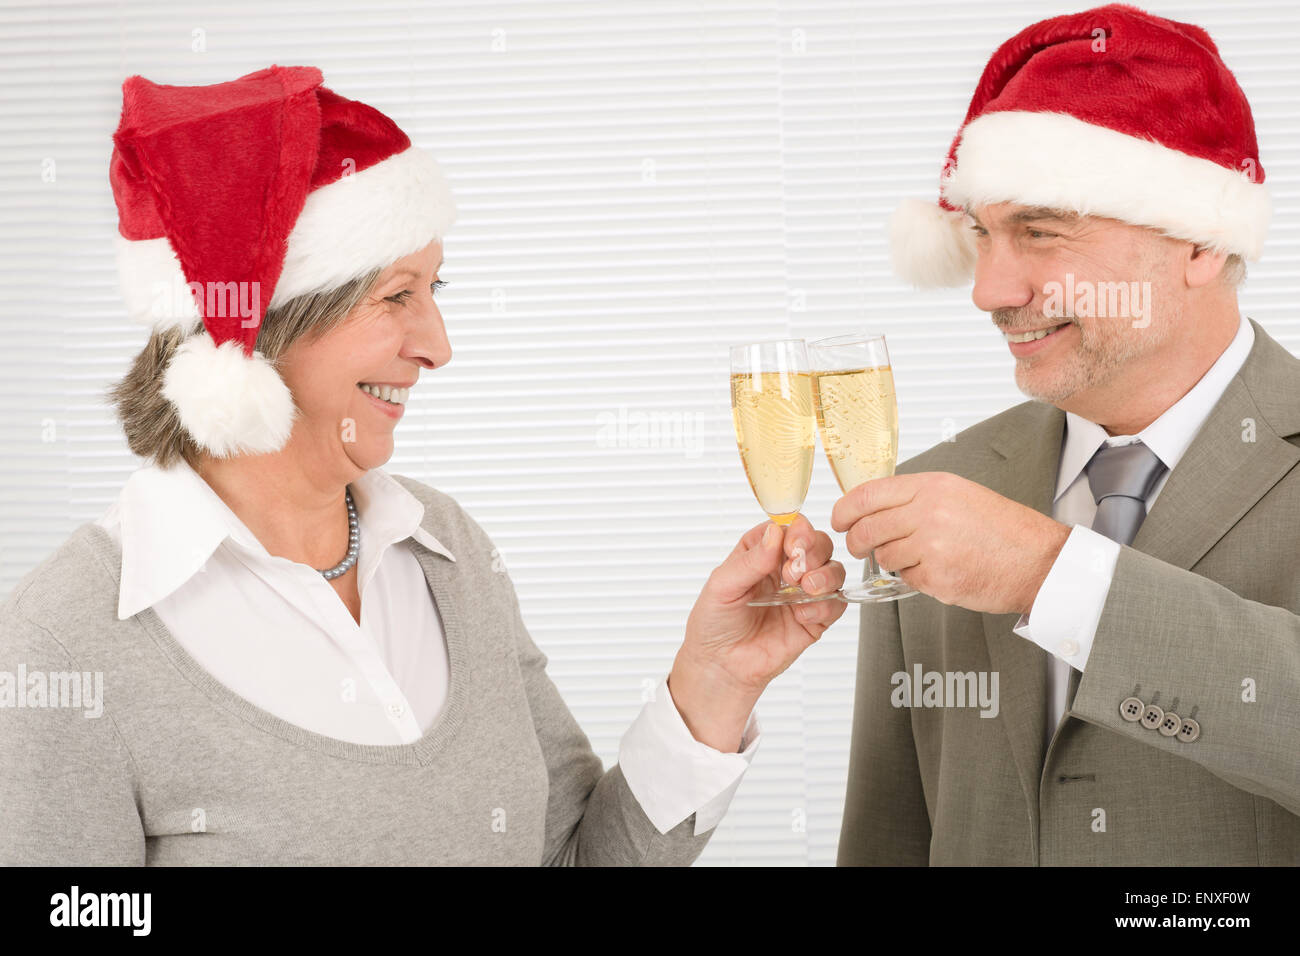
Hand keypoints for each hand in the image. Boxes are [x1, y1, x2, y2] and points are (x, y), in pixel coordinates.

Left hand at [669, 515, 846, 750]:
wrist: (721, 666)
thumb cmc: (714, 623)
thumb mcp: (722, 586)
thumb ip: (750, 560)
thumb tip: (775, 533)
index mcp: (761, 552)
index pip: (789, 528)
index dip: (797, 531)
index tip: (793, 545)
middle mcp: (785, 569)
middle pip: (818, 544)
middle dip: (813, 552)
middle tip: (794, 572)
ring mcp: (801, 594)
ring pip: (833, 570)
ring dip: (825, 575)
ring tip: (805, 589)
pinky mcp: (814, 620)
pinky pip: (836, 604)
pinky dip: (826, 605)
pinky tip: (802, 615)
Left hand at [831, 471, 1070, 614]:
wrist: (1040, 560)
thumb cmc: (1004, 529)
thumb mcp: (958, 494)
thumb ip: (916, 498)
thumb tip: (875, 507)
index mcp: (932, 487)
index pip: (867, 495)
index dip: (844, 510)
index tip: (838, 519)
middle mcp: (929, 513)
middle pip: (866, 529)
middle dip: (856, 541)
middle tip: (860, 547)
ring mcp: (932, 547)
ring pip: (884, 557)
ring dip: (891, 560)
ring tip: (918, 557)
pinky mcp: (938, 578)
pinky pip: (906, 579)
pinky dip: (915, 578)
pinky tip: (938, 570)